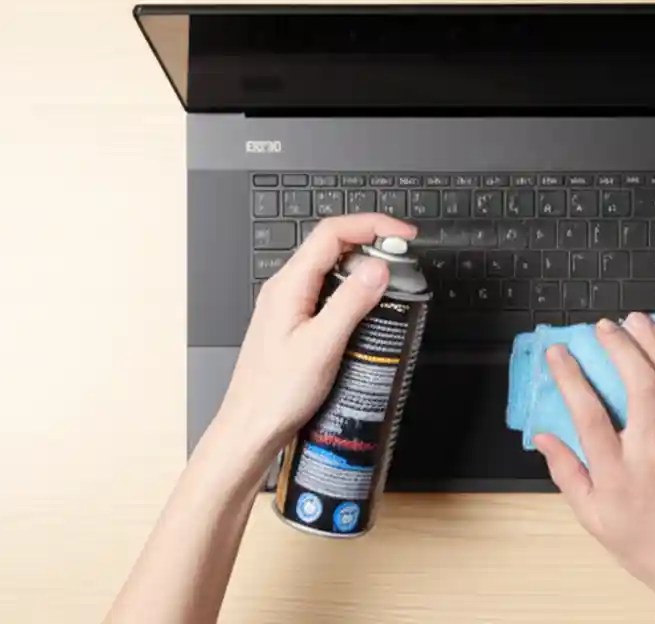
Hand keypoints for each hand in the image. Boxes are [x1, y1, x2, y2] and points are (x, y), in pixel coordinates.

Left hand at [214, 214, 416, 455]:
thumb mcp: (321, 346)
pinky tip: (368, 312)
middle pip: (332, 246)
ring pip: (330, 270)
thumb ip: (350, 303)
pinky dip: (353, 292)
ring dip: (363, 269)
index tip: (402, 235)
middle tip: (404, 260)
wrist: (250, 428)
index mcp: (289, 285)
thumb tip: (377, 268)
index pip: (332, 233)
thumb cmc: (276, 394)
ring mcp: (288, 305)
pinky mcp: (294, 323)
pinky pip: (327, 293)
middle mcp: (286, 289)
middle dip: (372, 243)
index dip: (371, 225)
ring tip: (392, 285)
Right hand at [535, 313, 654, 588]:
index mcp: (616, 472)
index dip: (571, 377)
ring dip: (654, 345)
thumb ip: (567, 473)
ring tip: (637, 323)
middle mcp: (652, 453)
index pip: (588, 413)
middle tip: (604, 326)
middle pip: (638, 385)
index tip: (560, 353)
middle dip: (619, 347)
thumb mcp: (592, 518)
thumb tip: (544, 438)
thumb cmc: (643, 545)